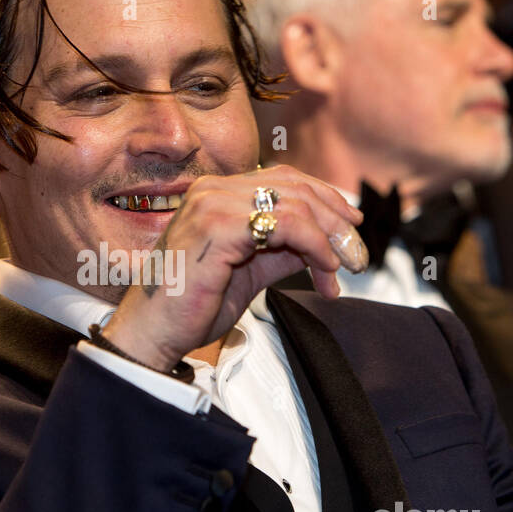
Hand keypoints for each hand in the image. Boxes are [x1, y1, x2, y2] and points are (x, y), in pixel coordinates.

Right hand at [102, 164, 364, 370]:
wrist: (154, 332)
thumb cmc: (192, 306)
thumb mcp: (250, 271)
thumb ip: (282, 250)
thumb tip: (325, 243)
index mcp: (217, 193)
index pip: (285, 179)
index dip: (326, 198)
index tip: (352, 227)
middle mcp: (213, 189)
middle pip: (296, 187)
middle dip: (337, 221)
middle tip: (358, 256)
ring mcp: (213, 203)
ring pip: (296, 204)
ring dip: (331, 238)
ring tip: (343, 270)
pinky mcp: (218, 226)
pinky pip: (287, 224)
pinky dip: (316, 246)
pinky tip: (325, 269)